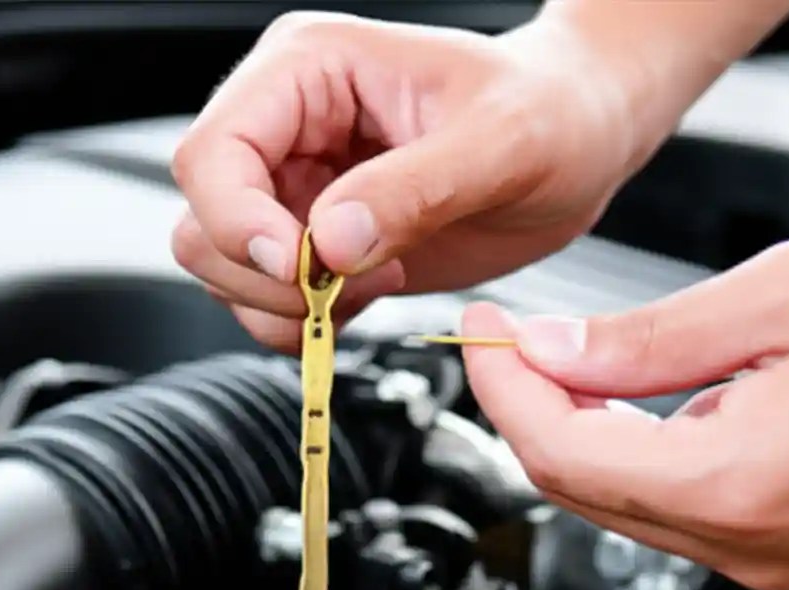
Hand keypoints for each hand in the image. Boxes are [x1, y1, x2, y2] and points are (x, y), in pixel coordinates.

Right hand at [170, 9, 642, 352]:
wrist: (583, 139)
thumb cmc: (553, 109)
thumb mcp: (503, 141)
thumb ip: (414, 189)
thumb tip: (330, 243)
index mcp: (309, 69)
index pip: (213, 153)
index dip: (238, 220)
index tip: (299, 264)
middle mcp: (288, 126)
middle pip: (205, 220)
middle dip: (268, 274)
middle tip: (357, 279)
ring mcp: (299, 186)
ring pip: (227, 269)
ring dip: (289, 304)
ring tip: (379, 279)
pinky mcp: (319, 239)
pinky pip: (271, 299)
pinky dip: (310, 320)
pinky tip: (375, 289)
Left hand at [461, 222, 788, 589]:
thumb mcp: (786, 294)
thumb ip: (650, 338)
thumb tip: (554, 351)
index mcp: (741, 485)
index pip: (559, 452)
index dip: (503, 388)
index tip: (482, 334)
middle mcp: (761, 550)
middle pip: (587, 490)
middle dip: (538, 410)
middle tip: (519, 339)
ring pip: (639, 507)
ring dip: (599, 434)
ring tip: (596, 357)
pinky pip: (701, 517)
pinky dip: (662, 459)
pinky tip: (677, 401)